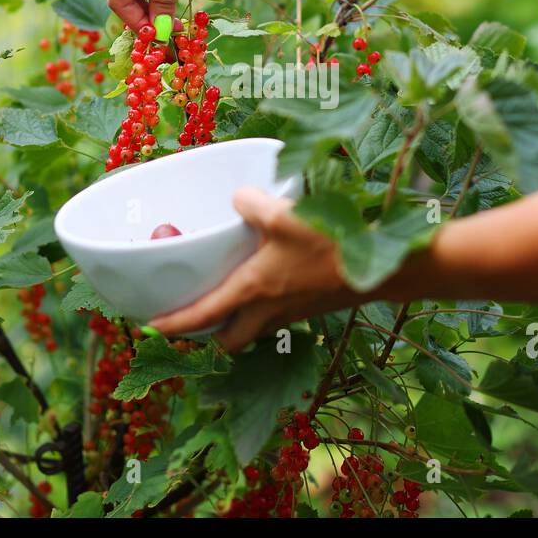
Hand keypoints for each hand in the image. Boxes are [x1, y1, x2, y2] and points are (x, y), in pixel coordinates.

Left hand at [147, 187, 358, 350]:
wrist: (386, 268)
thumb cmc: (331, 246)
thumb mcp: (284, 214)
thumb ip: (252, 203)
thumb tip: (238, 198)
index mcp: (253, 291)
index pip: (203, 316)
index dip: (174, 324)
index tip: (151, 327)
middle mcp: (270, 311)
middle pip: (229, 338)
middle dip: (210, 333)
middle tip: (197, 314)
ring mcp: (295, 313)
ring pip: (255, 329)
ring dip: (239, 320)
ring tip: (230, 296)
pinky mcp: (314, 307)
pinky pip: (279, 315)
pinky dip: (267, 306)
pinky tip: (273, 278)